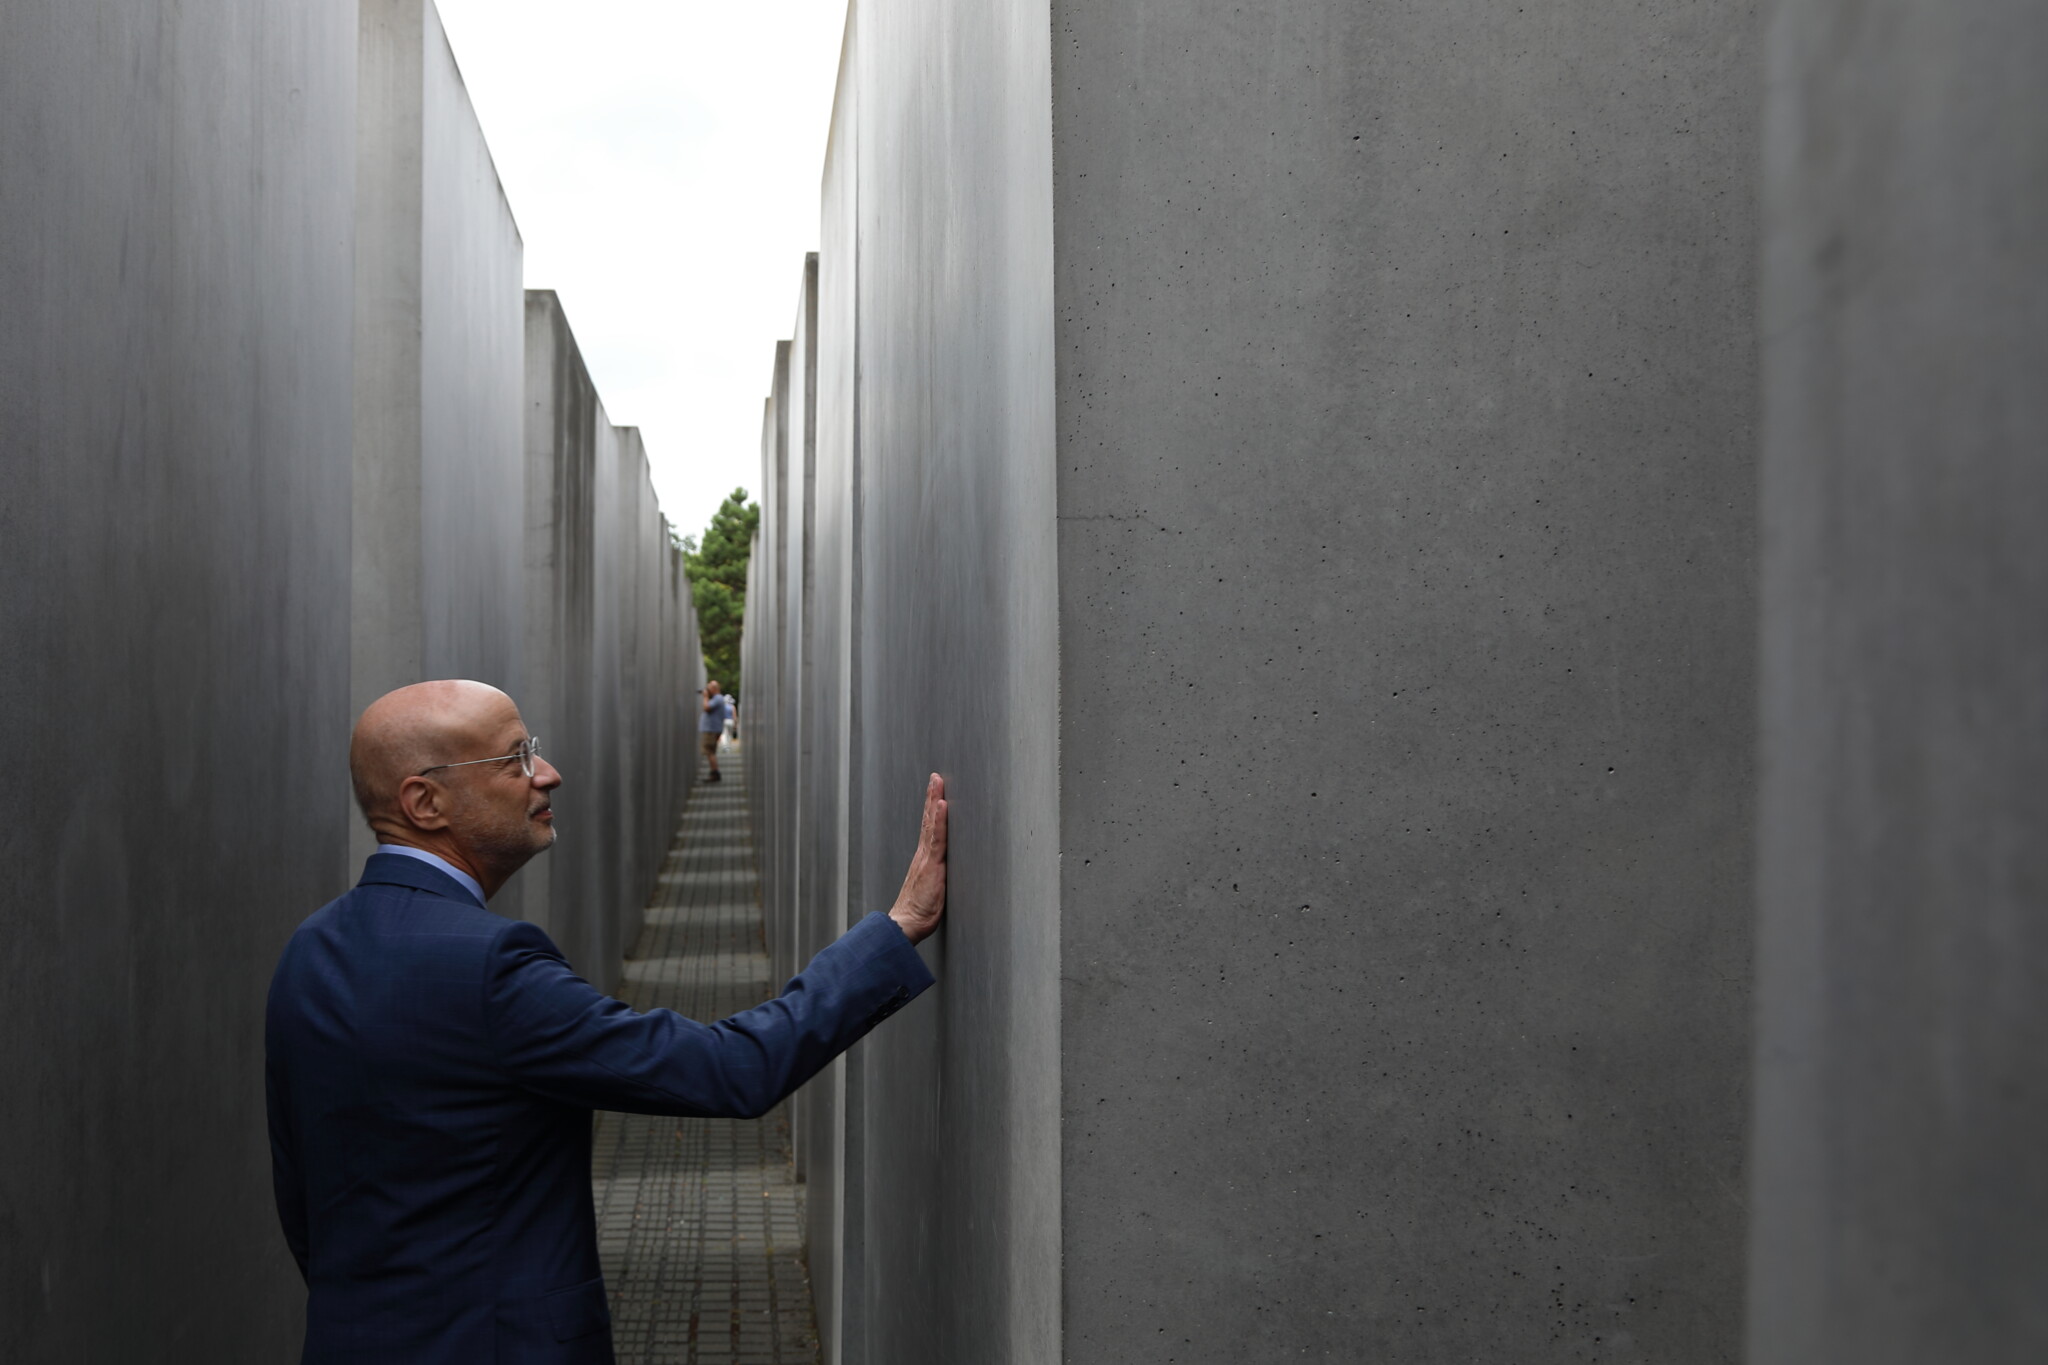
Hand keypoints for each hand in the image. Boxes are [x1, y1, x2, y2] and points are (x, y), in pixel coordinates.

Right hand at [888, 774, 947, 944]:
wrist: (906, 924)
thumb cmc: (917, 912)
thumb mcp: (931, 890)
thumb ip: (935, 878)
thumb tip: (943, 874)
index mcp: (923, 859)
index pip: (929, 829)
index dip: (932, 810)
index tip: (935, 792)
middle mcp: (923, 855)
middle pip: (928, 821)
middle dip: (932, 797)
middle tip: (935, 777)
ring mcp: (926, 858)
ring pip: (932, 824)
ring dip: (935, 800)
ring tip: (937, 782)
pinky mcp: (932, 865)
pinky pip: (937, 839)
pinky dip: (940, 820)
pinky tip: (942, 805)